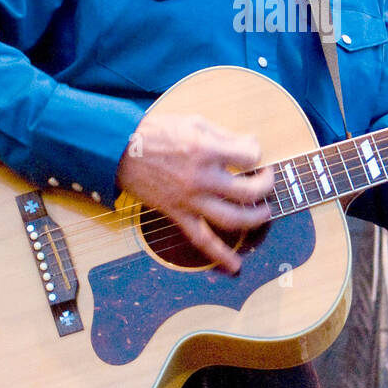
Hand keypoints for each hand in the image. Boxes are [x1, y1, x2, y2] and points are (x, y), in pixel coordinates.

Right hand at [115, 113, 274, 272]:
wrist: (121, 150)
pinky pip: (201, 239)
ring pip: (232, 218)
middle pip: (248, 191)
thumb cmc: (157, 132)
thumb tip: (251, 144)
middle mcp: (200, 177)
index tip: (252, 153)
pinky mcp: (177, 213)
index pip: (249, 157)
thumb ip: (225, 136)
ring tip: (264, 212)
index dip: (257, 154)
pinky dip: (220, 255)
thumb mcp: (194, 122)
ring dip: (255, 219)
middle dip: (266, 185)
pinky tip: (236, 265)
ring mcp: (189, 199)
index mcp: (205, 150)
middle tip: (267, 179)